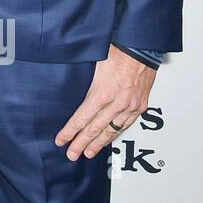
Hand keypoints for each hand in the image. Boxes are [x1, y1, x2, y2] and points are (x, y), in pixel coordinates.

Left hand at [55, 44, 155, 159]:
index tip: (61, 140)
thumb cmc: (116, 51)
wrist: (141, 47)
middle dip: (81, 143)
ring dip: (98, 143)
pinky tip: (108, 139)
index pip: (81, 119)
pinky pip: (125, 125)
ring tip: (88, 154)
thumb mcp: (93, 65)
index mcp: (102, 93)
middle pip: (95, 129)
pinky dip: (115, 134)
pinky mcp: (140, 106)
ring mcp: (130, 106)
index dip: (70, 131)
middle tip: (71, 154)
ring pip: (111, 131)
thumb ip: (84, 84)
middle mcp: (117, 103)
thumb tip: (68, 91)